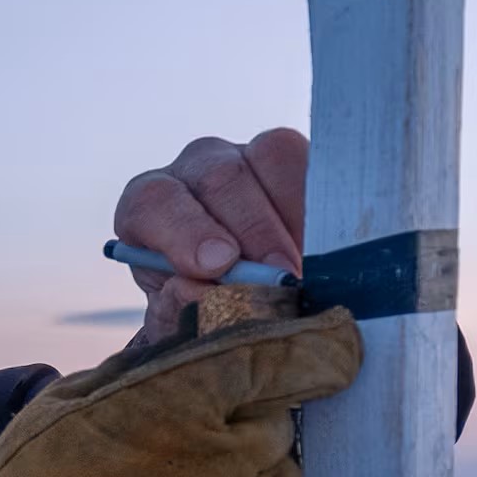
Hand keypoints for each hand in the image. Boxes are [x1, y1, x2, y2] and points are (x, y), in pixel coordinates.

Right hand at [0, 311, 364, 476]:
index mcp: (179, 391)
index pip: (294, 352)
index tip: (333, 344)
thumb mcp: (83, 396)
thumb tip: (208, 300)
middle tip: (183, 476)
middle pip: (283, 428)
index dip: (321, 345)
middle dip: (244, 441)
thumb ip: (158, 355)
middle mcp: (228, 450)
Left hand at [112, 128, 308, 343]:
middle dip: (255, 230)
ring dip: (295, 217)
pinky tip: (328, 248)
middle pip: (220, 177)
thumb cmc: (198, 309)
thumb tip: (200, 292)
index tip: (216, 266)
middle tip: (281, 277)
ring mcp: (246, 156)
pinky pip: (311, 162)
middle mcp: (194, 171)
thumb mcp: (181, 320)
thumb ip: (181, 310)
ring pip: (270, 157)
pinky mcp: (291, 156)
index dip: (185, 231)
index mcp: (149, 206)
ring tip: (308, 267)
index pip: (154, 201)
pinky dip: (323, 206)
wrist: (237, 305)